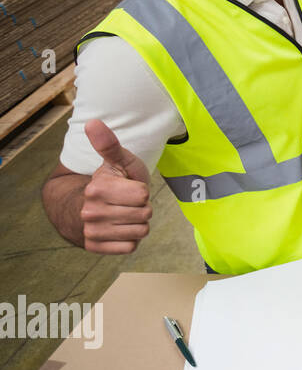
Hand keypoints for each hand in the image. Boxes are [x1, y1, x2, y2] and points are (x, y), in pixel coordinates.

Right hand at [80, 119, 151, 253]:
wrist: (89, 208)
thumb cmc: (112, 181)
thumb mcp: (117, 161)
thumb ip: (109, 144)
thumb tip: (93, 122)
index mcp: (96, 189)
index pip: (143, 194)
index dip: (142, 191)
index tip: (129, 188)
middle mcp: (90, 212)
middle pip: (144, 214)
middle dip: (142, 208)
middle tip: (128, 203)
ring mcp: (92, 232)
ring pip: (140, 231)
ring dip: (138, 223)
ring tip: (124, 215)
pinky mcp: (95, 248)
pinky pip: (131, 247)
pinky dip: (131, 239)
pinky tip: (120, 230)